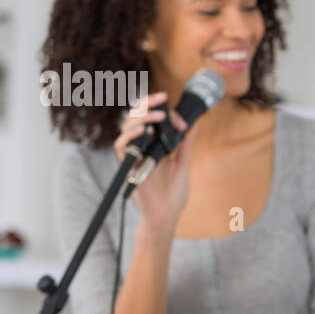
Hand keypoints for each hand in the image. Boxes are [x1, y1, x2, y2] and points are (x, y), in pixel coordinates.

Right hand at [112, 91, 192, 232]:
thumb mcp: (183, 163)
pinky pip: (121, 146)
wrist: (167, 216)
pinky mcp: (128, 166)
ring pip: (127, 127)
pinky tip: (143, 131)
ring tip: (156, 116)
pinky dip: (130, 136)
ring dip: (141, 117)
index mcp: (155, 144)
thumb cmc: (174, 194)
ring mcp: (134, 156)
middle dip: (147, 104)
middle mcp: (142, 147)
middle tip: (162, 98)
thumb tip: (193, 122)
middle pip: (136, 117)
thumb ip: (185, 143)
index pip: (151, 118)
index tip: (179, 119)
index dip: (162, 111)